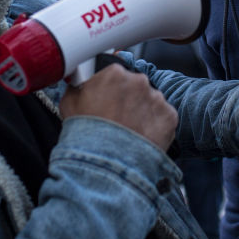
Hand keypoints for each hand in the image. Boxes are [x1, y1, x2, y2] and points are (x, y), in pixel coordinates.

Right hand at [60, 64, 176, 151]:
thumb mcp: (69, 103)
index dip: (111, 87)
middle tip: (118, 118)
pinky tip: (141, 138)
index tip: (109, 97)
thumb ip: (79, 86)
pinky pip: (163, 117)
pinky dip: (155, 126)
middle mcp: (138, 81)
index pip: (116, 73)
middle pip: (135, 86)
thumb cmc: (86, 136)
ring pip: (150, 101)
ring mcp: (156, 98)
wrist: (106, 165)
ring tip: (129, 132)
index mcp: (114, 73)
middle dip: (128, 99)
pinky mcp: (169, 116)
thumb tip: (81, 82)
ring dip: (142, 112)